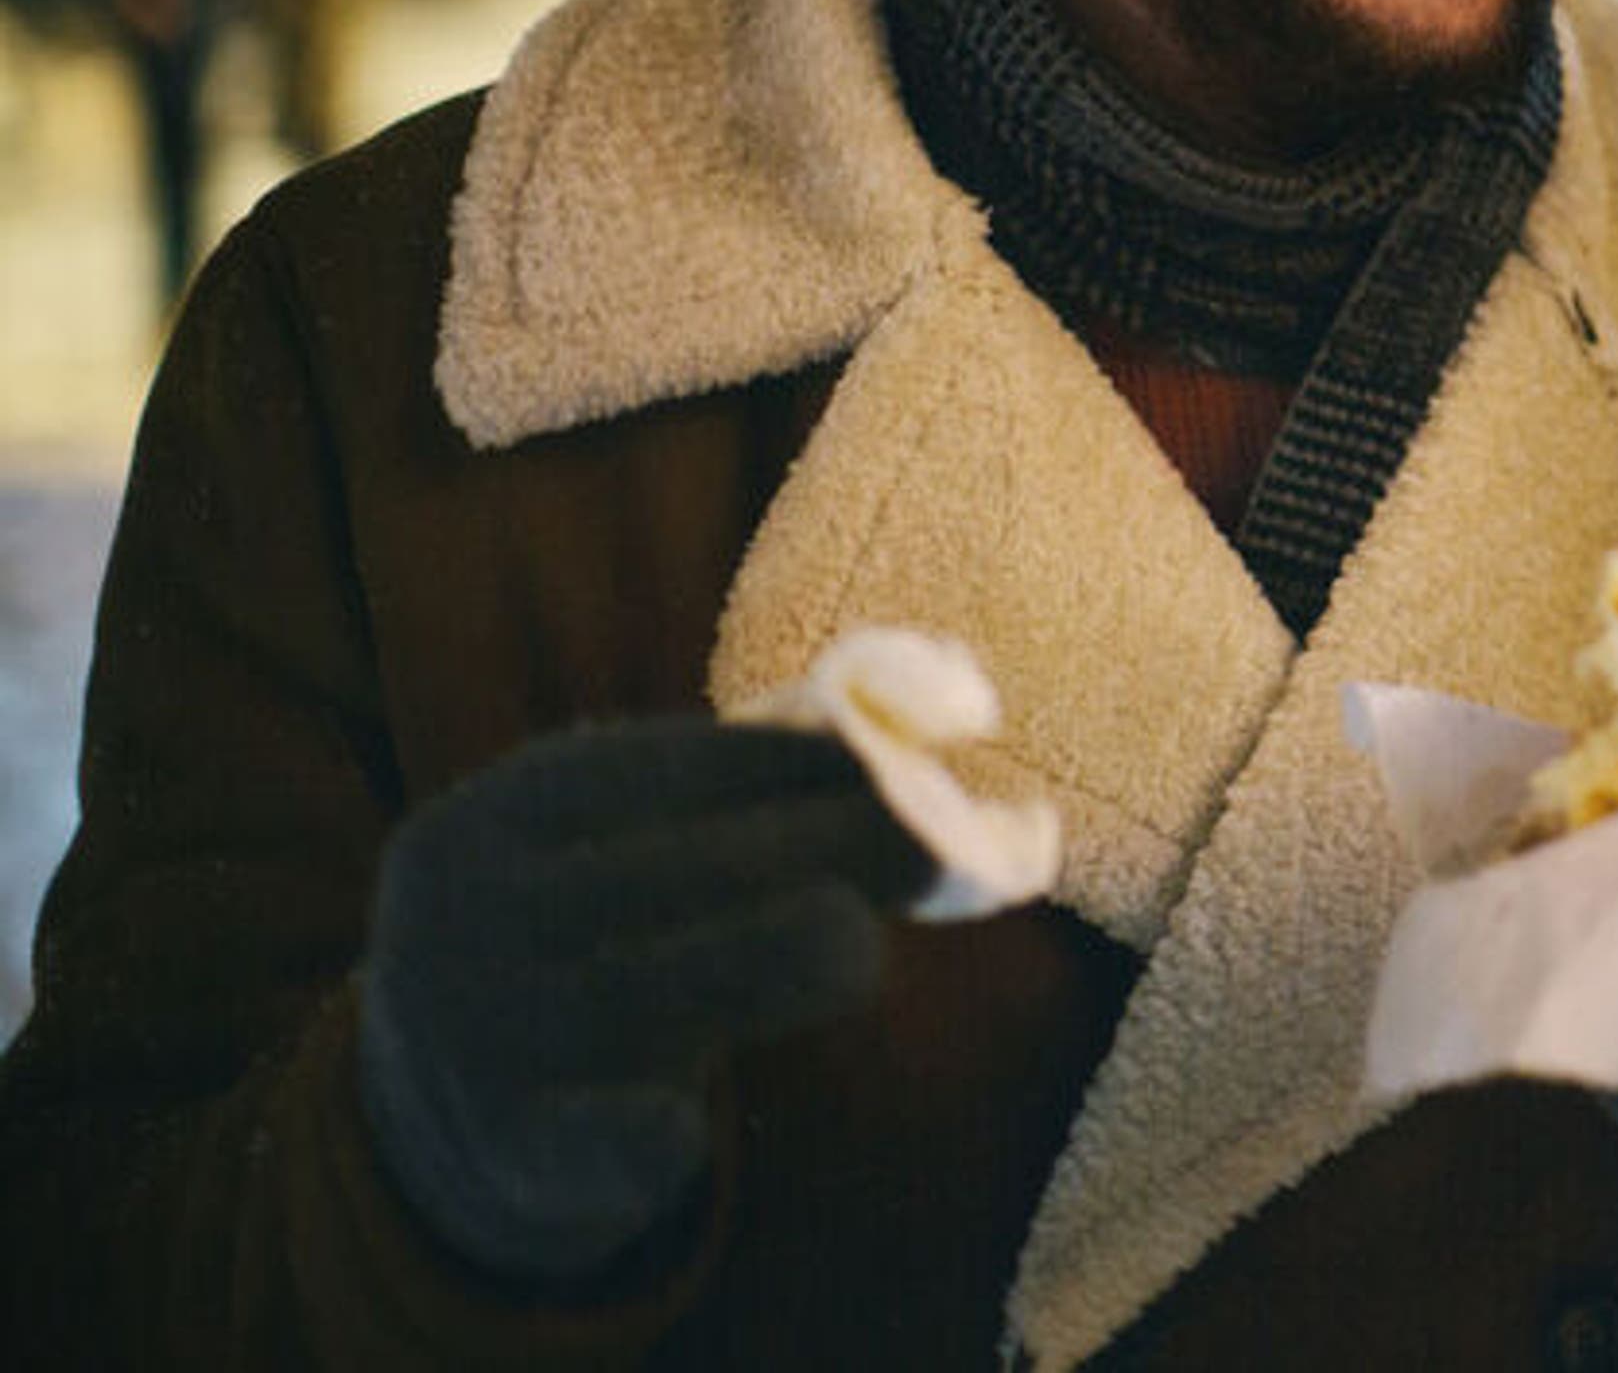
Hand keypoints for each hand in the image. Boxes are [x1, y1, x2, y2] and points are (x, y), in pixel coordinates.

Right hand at [356, 718, 936, 1281]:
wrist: (422, 1123)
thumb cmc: (579, 939)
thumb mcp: (610, 843)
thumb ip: (742, 785)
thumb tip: (945, 709)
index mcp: (497, 815)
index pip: (690, 764)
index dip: (824, 764)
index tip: (920, 763)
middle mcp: (478, 916)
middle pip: (727, 861)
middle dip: (858, 843)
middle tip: (942, 849)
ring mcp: (490, 1038)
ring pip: (734, 969)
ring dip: (830, 949)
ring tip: (853, 945)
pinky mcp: (522, 1157)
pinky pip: (650, 1136)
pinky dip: (678, 1128)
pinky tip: (691, 1120)